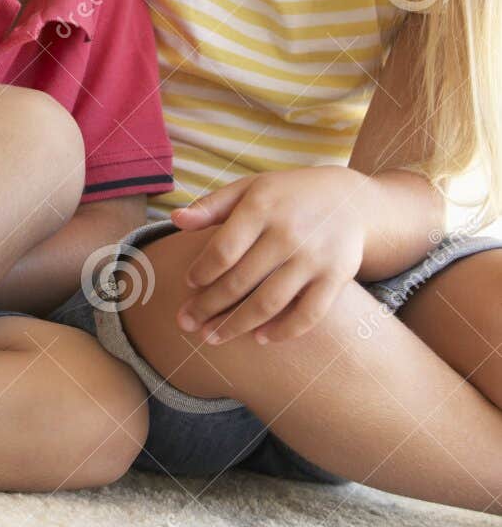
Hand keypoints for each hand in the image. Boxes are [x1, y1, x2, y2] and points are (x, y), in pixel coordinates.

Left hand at [170, 167, 373, 344]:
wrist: (350, 200)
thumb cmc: (288, 195)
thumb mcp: (251, 189)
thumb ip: (213, 205)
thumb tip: (176, 220)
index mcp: (262, 207)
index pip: (223, 250)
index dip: (201, 272)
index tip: (188, 284)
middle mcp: (288, 233)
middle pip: (240, 281)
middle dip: (208, 306)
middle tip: (186, 323)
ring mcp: (314, 257)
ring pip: (269, 303)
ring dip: (236, 326)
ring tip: (212, 337)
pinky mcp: (336, 277)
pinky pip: (308, 314)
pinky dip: (282, 331)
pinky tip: (259, 337)